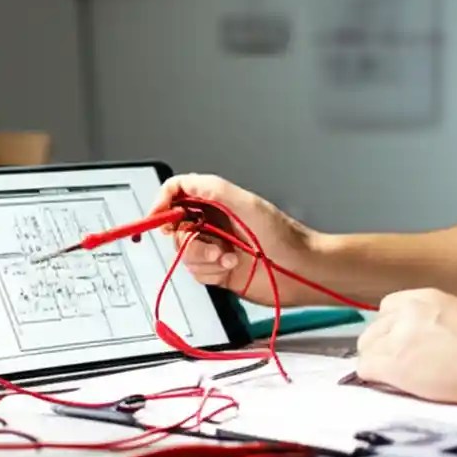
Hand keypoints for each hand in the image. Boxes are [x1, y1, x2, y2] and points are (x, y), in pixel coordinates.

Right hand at [149, 174, 319, 306]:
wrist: (299, 270)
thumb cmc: (283, 235)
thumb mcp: (245, 203)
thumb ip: (210, 189)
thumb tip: (180, 185)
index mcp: (217, 200)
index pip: (178, 192)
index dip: (163, 202)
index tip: (157, 216)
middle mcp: (213, 221)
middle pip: (175, 226)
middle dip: (188, 238)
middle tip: (207, 241)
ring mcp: (214, 246)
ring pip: (183, 252)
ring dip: (203, 257)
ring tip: (227, 256)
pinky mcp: (216, 270)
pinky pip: (195, 271)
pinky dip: (210, 271)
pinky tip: (230, 266)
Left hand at [355, 288, 456, 403]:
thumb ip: (437, 324)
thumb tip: (430, 341)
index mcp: (424, 298)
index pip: (388, 308)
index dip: (391, 329)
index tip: (401, 344)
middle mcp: (405, 312)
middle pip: (373, 330)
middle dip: (381, 348)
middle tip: (400, 367)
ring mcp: (396, 337)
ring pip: (366, 350)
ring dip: (378, 364)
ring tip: (400, 379)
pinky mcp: (393, 363)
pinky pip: (366, 369)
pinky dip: (375, 379)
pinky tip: (394, 387)